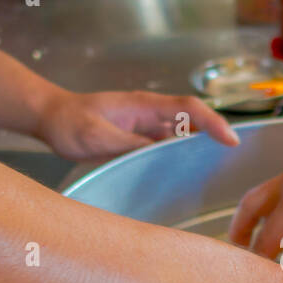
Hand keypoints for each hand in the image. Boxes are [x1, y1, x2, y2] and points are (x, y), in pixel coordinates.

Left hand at [35, 90, 239, 158]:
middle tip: (230, 162)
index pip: (190, 109)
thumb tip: (159, 155)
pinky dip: (179, 159)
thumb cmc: (71, 123)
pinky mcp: (140, 139)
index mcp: (145, 106)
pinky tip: (182, 177)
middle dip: (215, 137)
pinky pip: (167, 148)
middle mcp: (151, 114)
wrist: (51, 119)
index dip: (214, 123)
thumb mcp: (98, 137)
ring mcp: (147, 127)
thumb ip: (129, 145)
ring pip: (182, 136)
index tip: (231, 141)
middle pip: (193, 121)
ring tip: (212, 173)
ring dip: (198, 150)